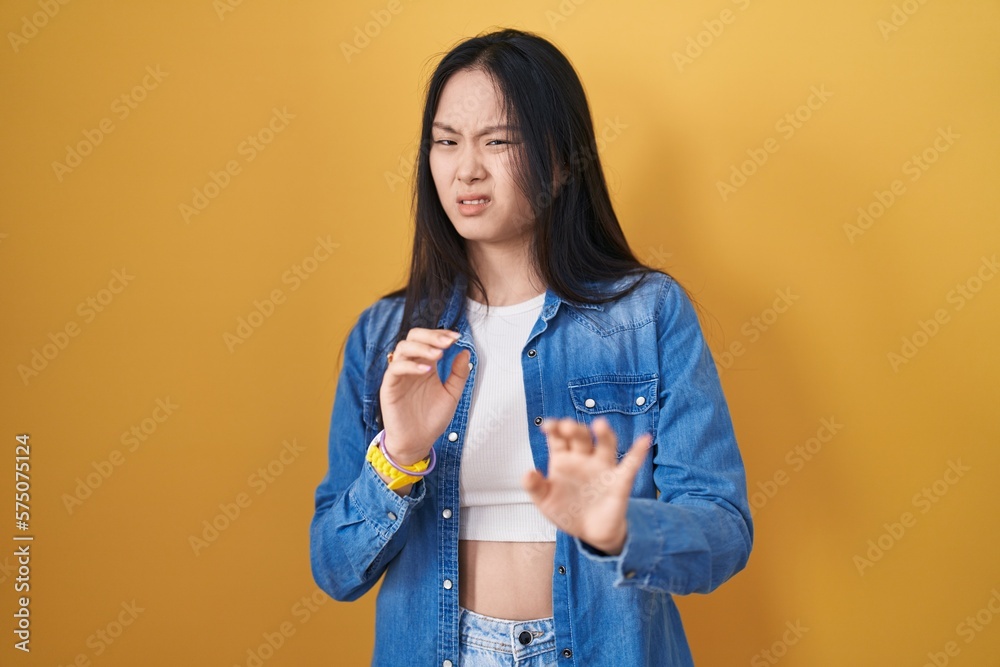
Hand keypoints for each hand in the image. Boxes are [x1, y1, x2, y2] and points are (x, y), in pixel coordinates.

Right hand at [379, 328, 470, 464]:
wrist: (418, 442)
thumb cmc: (431, 419)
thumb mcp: (452, 394)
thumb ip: (458, 374)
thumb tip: (465, 351)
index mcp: (426, 365)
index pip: (429, 340)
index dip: (441, 335)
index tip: (456, 337)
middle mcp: (411, 366)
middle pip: (413, 337)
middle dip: (431, 335)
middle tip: (447, 342)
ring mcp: (399, 375)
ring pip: (403, 349)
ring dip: (422, 348)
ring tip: (438, 355)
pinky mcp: (389, 387)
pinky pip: (395, 369)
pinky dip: (411, 366)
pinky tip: (426, 370)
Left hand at [522, 416, 651, 554]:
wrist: (591, 533)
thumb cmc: (567, 511)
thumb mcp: (545, 501)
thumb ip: (536, 487)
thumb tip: (527, 473)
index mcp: (563, 458)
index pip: (559, 437)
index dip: (554, 428)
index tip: (548, 426)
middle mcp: (584, 457)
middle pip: (581, 437)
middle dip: (575, 429)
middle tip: (568, 427)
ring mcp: (603, 467)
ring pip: (605, 444)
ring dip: (603, 434)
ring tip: (599, 425)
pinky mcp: (619, 481)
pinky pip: (631, 464)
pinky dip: (638, 452)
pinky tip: (644, 440)